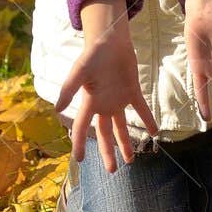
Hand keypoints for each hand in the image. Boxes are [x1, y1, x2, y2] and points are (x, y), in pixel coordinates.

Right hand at [54, 0, 158, 172]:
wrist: (110, 40)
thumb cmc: (92, 55)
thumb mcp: (79, 71)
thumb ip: (69, 89)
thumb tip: (57, 109)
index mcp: (89, 102)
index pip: (81, 128)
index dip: (80, 144)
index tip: (80, 160)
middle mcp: (103, 104)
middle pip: (104, 133)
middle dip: (107, 151)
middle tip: (112, 171)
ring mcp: (118, 99)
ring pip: (121, 126)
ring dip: (126, 142)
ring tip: (130, 161)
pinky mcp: (132, 91)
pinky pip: (140, 109)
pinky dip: (147, 120)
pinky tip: (153, 132)